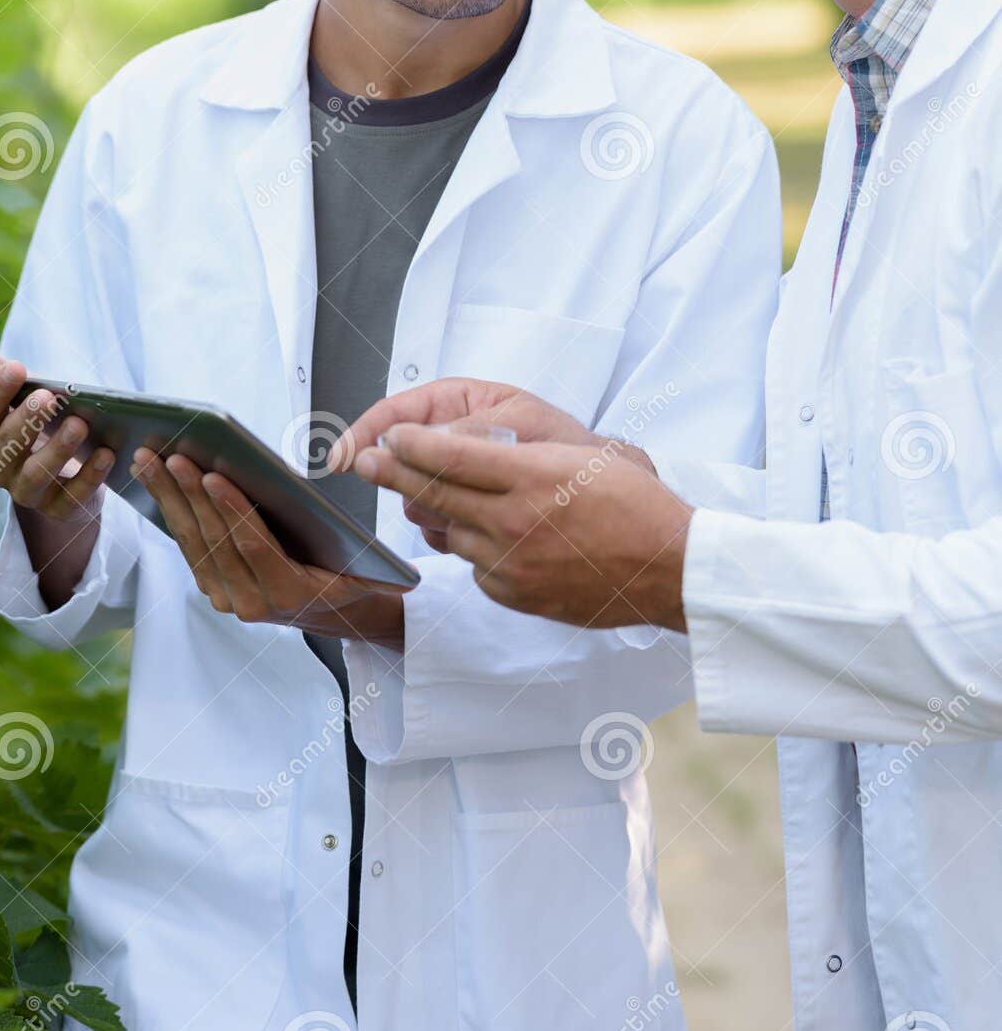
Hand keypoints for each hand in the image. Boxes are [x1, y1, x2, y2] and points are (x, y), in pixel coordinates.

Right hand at [0, 351, 113, 523]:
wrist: (67, 473)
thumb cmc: (43, 424)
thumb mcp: (27, 397)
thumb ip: (3, 375)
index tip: (18, 367)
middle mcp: (0, 467)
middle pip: (7, 446)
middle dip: (27, 421)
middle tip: (50, 397)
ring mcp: (27, 491)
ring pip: (36, 475)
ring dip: (58, 449)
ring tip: (80, 424)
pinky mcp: (57, 509)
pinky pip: (70, 499)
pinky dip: (90, 477)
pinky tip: (106, 454)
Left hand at [130, 447, 409, 648]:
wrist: (336, 611)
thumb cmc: (348, 572)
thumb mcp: (352, 553)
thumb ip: (331, 532)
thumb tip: (292, 489)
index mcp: (289, 593)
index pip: (253, 546)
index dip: (231, 510)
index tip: (212, 476)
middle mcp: (252, 603)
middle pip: (214, 540)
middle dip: (189, 494)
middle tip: (171, 457)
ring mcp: (227, 598)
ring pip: (193, 542)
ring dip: (168, 497)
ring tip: (150, 462)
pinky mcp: (213, 588)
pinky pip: (189, 547)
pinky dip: (170, 510)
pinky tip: (155, 482)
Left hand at [328, 377, 638, 552]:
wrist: (667, 568)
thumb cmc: (634, 503)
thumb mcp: (582, 456)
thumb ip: (522, 456)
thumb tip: (472, 452)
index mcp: (532, 477)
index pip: (451, 456)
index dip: (411, 445)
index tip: (388, 436)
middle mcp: (514, 521)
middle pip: (436, 494)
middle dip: (392, 474)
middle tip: (363, 459)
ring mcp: (512, 563)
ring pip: (452, 532)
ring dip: (437, 514)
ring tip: (425, 497)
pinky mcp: (514, 595)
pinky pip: (477, 566)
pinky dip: (476, 548)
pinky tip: (494, 537)